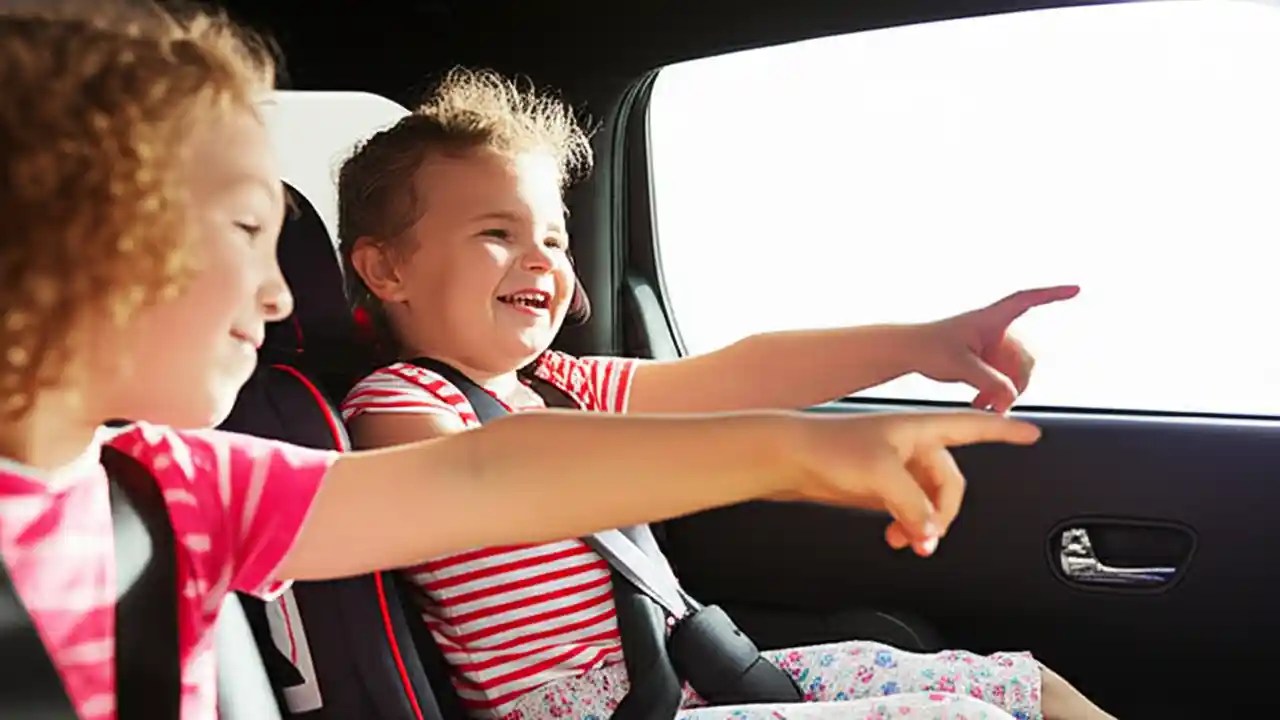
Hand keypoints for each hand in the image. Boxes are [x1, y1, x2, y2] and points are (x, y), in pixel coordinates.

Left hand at [783, 411, 1041, 556]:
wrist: (787, 455)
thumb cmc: (830, 448)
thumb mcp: (882, 476)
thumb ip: (914, 507)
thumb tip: (930, 533)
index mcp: (921, 427)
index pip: (974, 426)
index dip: (1005, 430)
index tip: (1032, 433)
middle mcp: (912, 443)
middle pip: (950, 482)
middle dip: (944, 512)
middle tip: (929, 535)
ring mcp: (895, 464)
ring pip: (928, 500)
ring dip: (924, 523)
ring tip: (908, 540)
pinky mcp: (877, 484)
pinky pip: (908, 508)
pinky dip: (907, 525)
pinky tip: (897, 536)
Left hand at [912, 285, 1079, 412]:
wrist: (908, 353)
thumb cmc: (927, 347)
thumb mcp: (959, 365)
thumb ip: (988, 380)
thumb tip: (1012, 395)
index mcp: (990, 319)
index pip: (1025, 301)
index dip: (1051, 295)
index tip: (1075, 290)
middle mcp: (995, 330)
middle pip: (1024, 357)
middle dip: (1016, 382)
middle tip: (1000, 404)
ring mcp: (991, 346)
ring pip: (1014, 373)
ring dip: (1004, 392)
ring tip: (984, 407)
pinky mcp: (986, 360)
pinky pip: (1003, 378)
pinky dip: (996, 393)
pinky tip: (982, 405)